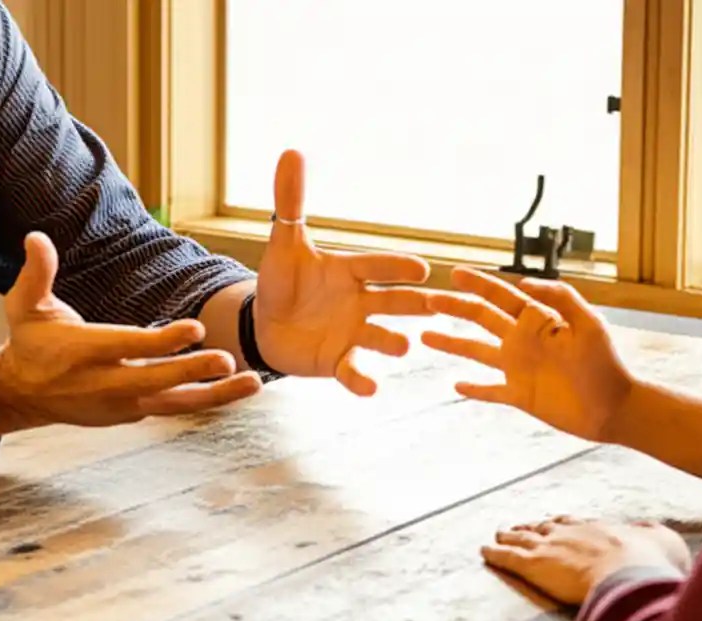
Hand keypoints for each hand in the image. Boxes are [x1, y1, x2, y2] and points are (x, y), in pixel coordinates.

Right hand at [0, 233, 262, 438]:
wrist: (22, 395)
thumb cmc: (31, 342)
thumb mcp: (25, 306)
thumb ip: (37, 273)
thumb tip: (36, 236)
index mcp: (82, 353)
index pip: (127, 346)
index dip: (162, 341)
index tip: (195, 329)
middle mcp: (105, 383)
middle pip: (156, 379)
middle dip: (192, 372)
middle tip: (228, 360)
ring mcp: (122, 404)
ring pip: (175, 403)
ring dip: (217, 395)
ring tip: (254, 383)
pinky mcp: (134, 413)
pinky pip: (175, 407)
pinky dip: (207, 400)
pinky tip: (238, 389)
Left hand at [254, 150, 435, 395]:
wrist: (266, 325)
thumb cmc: (283, 281)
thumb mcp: (284, 243)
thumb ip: (290, 202)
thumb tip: (291, 152)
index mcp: (350, 271)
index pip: (376, 265)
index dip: (395, 267)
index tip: (420, 268)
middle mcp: (360, 302)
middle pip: (391, 301)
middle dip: (412, 304)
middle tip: (435, 305)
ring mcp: (353, 333)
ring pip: (380, 336)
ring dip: (392, 341)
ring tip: (404, 345)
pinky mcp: (339, 361)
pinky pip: (353, 370)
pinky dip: (361, 379)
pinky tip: (370, 388)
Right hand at [422, 268, 633, 441]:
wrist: (615, 407)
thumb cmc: (606, 364)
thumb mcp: (589, 323)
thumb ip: (560, 298)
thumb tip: (523, 282)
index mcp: (537, 320)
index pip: (501, 296)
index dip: (478, 284)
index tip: (453, 273)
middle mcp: (523, 341)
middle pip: (481, 319)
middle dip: (455, 308)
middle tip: (427, 300)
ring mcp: (519, 369)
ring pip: (477, 352)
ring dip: (452, 344)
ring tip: (424, 336)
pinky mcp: (520, 395)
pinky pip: (490, 391)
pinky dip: (473, 389)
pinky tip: (455, 385)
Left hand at [482, 516, 690, 604]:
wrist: (629, 573)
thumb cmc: (650, 562)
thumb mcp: (663, 541)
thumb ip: (653, 533)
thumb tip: (649, 529)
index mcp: (600, 528)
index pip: (576, 523)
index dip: (564, 524)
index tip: (557, 523)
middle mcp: (572, 532)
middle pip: (546, 526)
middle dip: (533, 526)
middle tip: (521, 525)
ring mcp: (550, 546)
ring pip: (523, 537)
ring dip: (509, 535)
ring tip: (499, 532)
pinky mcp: (534, 564)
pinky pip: (508, 557)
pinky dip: (494, 553)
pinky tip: (483, 550)